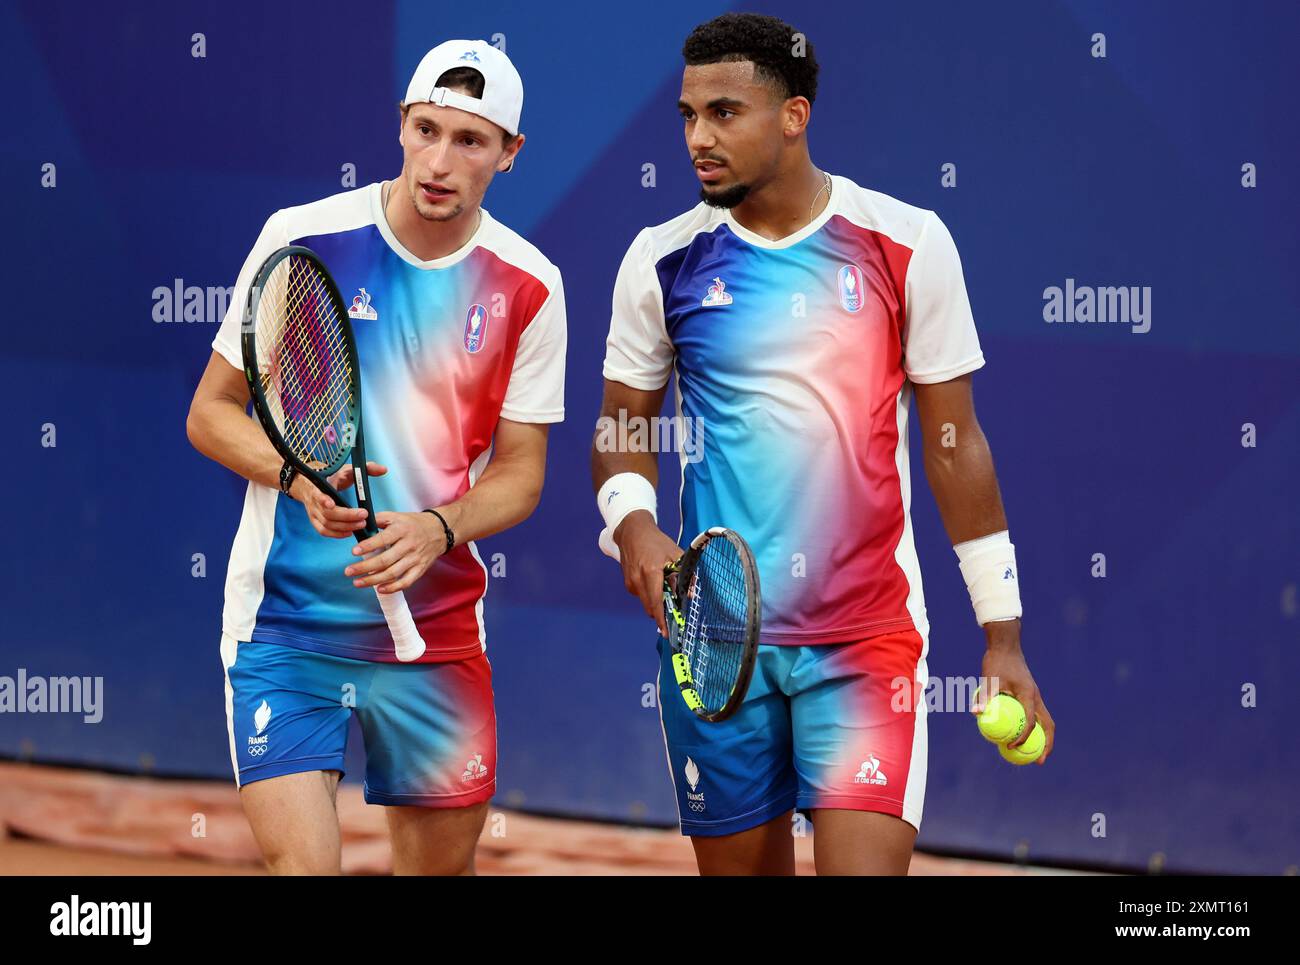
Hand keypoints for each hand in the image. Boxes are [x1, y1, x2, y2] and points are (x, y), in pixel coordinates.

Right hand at [288, 462, 387, 537]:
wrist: (312, 484)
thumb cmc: (332, 476)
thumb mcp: (348, 469)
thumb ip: (366, 468)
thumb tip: (383, 470)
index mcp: (319, 486)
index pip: (318, 494)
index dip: (323, 500)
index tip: (332, 504)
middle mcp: (314, 501)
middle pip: (327, 513)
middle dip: (346, 516)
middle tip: (363, 516)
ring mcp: (313, 512)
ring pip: (327, 524)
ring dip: (344, 526)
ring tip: (361, 524)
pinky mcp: (315, 521)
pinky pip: (324, 531)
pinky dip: (337, 534)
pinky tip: (350, 532)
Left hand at [344, 509, 447, 593]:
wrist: (439, 531)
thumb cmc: (413, 524)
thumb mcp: (397, 516)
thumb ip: (378, 519)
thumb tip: (359, 524)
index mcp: (402, 530)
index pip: (383, 539)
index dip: (368, 546)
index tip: (354, 551)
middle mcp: (409, 545)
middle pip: (385, 560)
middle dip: (364, 567)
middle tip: (348, 571)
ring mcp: (415, 559)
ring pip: (392, 573)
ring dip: (373, 580)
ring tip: (357, 583)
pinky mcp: (420, 569)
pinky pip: (406, 582)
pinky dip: (392, 588)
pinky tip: (379, 589)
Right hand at [614, 511, 682, 637]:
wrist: (632, 532)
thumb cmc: (657, 542)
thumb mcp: (675, 554)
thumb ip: (684, 575)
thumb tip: (691, 594)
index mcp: (651, 572)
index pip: (656, 602)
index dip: (661, 619)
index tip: (666, 632)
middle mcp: (638, 580)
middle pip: (650, 607)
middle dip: (661, 613)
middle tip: (672, 613)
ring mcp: (630, 582)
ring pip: (646, 602)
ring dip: (656, 601)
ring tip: (664, 587)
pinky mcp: (627, 583)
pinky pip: (641, 595)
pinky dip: (649, 594)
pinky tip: (654, 581)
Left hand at [972, 620, 1054, 763]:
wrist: (1006, 646)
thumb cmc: (996, 662)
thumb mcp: (988, 679)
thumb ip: (984, 696)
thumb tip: (975, 713)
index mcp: (1028, 695)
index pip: (1030, 721)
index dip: (1024, 736)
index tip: (1012, 746)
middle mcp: (1036, 697)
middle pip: (1048, 726)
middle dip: (1046, 745)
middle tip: (1039, 762)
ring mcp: (1036, 696)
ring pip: (1046, 721)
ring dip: (1044, 738)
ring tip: (1036, 755)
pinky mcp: (1031, 695)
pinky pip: (1036, 715)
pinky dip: (1034, 728)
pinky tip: (1022, 737)